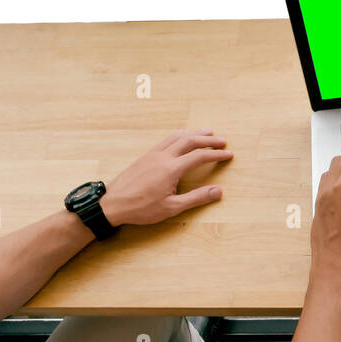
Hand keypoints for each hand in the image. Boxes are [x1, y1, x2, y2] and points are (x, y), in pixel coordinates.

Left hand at [99, 130, 232, 225]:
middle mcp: (163, 157)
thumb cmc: (141, 208)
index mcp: (171, 169)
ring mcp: (153, 154)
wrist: (112, 204)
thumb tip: (218, 191)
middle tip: (222, 141)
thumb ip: (196, 198)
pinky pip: (166, 140)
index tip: (228, 154)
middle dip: (208, 140)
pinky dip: (179, 136)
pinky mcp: (146, 156)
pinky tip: (182, 138)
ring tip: (206, 133)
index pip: (199, 156)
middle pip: (190, 141)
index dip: (216, 154)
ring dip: (194, 134)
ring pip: (177, 137)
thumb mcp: (171, 208)